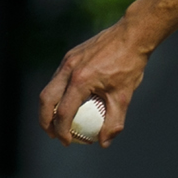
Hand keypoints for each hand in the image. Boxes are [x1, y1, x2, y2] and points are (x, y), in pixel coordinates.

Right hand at [38, 19, 151, 146]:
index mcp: (80, 81)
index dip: (62, 131)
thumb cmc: (129, 65)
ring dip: (49, 107)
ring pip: (49, 87)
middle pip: (46, 100)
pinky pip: (58, 78)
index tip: (67, 142)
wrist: (131, 35)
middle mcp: (68, 70)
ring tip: (57, 121)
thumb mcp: (124, 96)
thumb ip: (114, 121)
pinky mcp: (71, 55)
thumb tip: (104, 143)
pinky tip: (68, 101)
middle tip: (53, 134)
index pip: (63, 112)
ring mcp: (67, 60)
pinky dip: (58, 92)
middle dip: (45, 121)